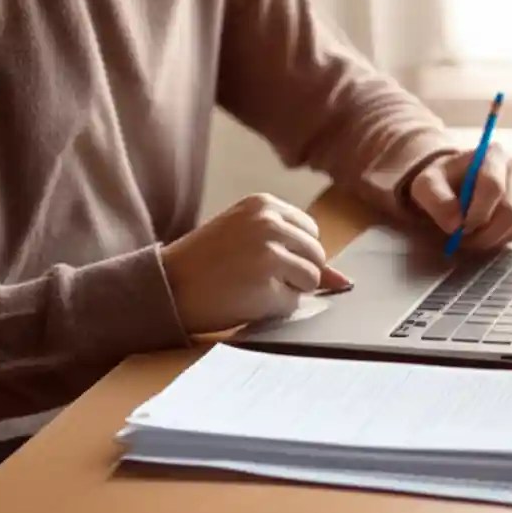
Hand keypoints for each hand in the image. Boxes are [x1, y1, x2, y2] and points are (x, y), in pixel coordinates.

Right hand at [160, 193, 351, 333]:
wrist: (166, 286)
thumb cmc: (207, 264)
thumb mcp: (248, 240)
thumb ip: (294, 250)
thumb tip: (345, 280)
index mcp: (264, 204)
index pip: (311, 231)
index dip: (292, 252)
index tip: (259, 257)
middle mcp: (269, 223)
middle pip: (318, 255)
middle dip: (296, 272)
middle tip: (253, 274)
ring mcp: (269, 253)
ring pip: (312, 280)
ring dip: (288, 291)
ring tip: (249, 285)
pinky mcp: (267, 285)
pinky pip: (294, 303)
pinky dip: (275, 308)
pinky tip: (245, 299)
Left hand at [408, 143, 511, 249]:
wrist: (455, 182)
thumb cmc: (441, 181)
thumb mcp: (426, 186)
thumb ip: (437, 202)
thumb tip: (456, 224)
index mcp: (492, 154)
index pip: (493, 187)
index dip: (478, 214)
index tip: (460, 228)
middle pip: (509, 210)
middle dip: (484, 232)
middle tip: (462, 238)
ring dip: (491, 238)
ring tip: (470, 236)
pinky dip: (500, 238)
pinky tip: (483, 233)